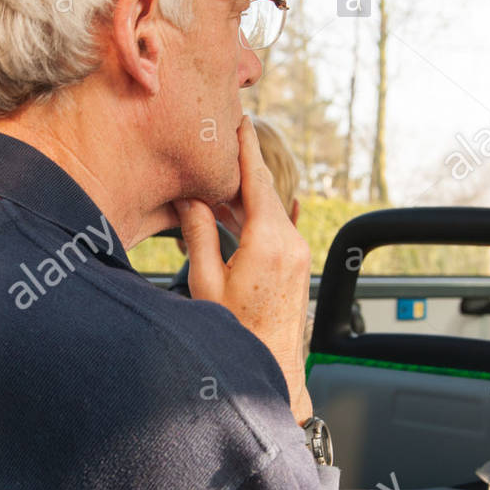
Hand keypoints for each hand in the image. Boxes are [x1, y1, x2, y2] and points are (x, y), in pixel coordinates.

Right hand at [173, 116, 311, 421]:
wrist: (270, 370)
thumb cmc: (236, 334)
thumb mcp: (206, 283)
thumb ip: (198, 234)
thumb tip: (189, 199)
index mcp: (268, 241)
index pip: (255, 181)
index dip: (245, 149)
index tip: (240, 120)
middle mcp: (291, 242)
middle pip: (265, 190)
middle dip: (244, 166)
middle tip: (224, 140)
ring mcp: (299, 253)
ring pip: (273, 208)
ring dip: (248, 193)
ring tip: (223, 179)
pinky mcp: (298, 265)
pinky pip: (279, 225)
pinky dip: (260, 212)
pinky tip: (247, 207)